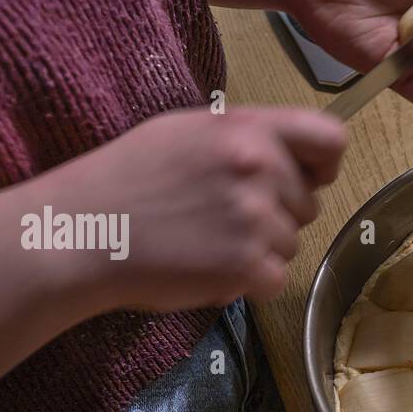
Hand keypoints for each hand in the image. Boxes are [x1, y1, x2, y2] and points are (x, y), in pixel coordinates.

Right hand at [45, 107, 345, 310]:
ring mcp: (255, 218)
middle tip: (221, 218)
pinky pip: (275, 280)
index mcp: (247, 128)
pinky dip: (247, 284)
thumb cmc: (128, 180)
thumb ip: (247, 139)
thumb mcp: (188, 131)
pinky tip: (206, 267)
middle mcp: (258, 167)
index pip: (330, 139)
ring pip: (291, 245)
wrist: (82, 232)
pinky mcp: (247, 264)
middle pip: (309, 203)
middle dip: (277, 215)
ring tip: (205, 241)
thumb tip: (298, 160)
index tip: (309, 179)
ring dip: (259, 251)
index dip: (324, 165)